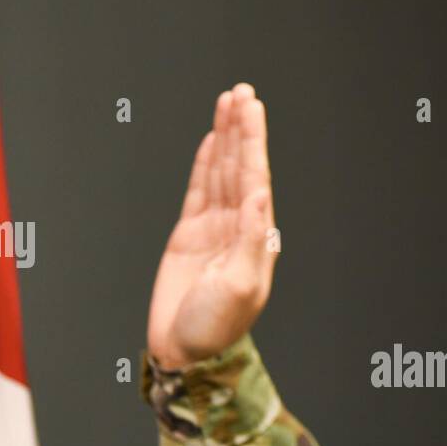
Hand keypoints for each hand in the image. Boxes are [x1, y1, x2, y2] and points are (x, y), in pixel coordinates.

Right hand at [146, 83, 277, 367]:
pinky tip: (212, 141)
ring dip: (225, 139)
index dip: (253, 142)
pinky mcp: (189, 235)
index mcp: (257, 238)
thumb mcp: (240, 286)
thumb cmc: (216, 327)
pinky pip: (199, 190)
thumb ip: (251, 240)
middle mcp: (239, 228)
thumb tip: (260, 197)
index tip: (251, 109)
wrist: (186, 353)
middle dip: (241, 130)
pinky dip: (205, 164)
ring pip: (220, 173)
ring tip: (228, 103)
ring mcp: (214, 230)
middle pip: (240, 168)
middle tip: (242, 92)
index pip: (256, 179)